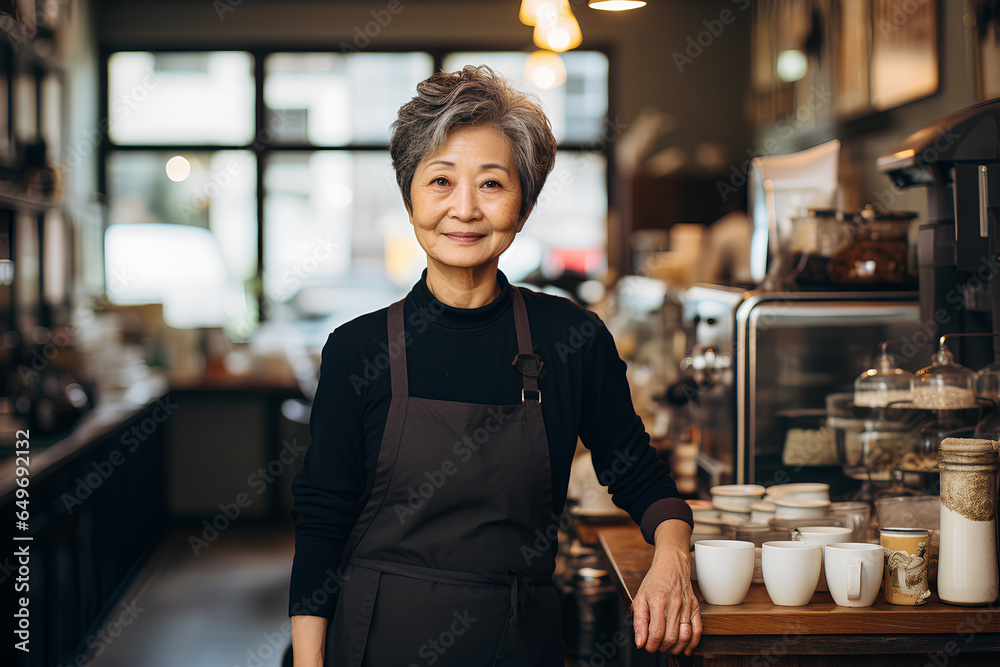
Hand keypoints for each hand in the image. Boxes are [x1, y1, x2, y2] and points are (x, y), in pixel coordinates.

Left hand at [631, 520, 701, 655]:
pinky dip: (693, 643)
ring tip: (669, 648)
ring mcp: (687, 606)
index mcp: (658, 601)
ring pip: (685, 636)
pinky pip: (698, 629)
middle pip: (671, 637)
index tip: (648, 646)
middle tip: (657, 646)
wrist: (672, 565)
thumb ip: (639, 621)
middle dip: (662, 647)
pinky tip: (685, 649)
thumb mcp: (640, 598)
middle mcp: (674, 604)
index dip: (651, 644)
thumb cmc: (654, 581)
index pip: (656, 632)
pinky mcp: (695, 607)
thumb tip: (640, 642)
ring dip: (676, 647)